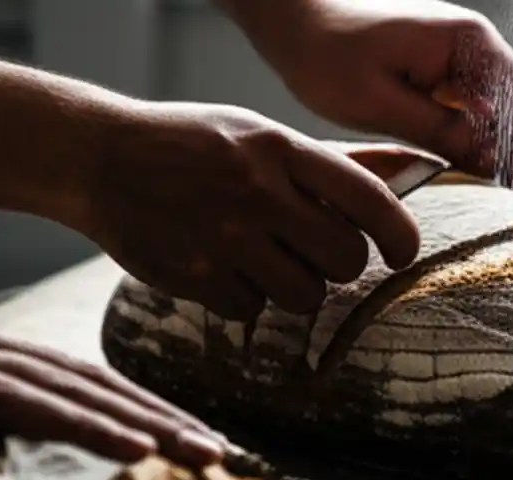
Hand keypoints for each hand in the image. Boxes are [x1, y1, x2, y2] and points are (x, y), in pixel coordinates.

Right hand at [75, 102, 422, 320]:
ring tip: (263, 258)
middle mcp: (257, 191)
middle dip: (340, 265)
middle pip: (345, 260)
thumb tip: (412, 173)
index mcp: (281, 148)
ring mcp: (224, 236)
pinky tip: (223, 267)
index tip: (399, 252)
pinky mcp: (194, 275)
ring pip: (305, 295)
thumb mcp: (260, 135)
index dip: (399, 235)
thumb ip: (329, 163)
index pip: (370, 199)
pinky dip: (245, 298)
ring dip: (295, 286)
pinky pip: (252, 310)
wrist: (99, 158)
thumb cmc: (194, 146)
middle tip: (315, 254)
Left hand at [226, 0, 512, 192]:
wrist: (293, 19)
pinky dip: (477, 137)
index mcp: (468, 43)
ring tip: (481, 190)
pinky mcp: (444, 68)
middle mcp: (475, 43)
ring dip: (498, 148)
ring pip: (505, 110)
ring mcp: (462, 54)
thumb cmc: (325, 53)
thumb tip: (490, 163)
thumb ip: (439, 132)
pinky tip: (460, 167)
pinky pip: (478, 107)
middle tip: (499, 200)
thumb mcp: (379, 104)